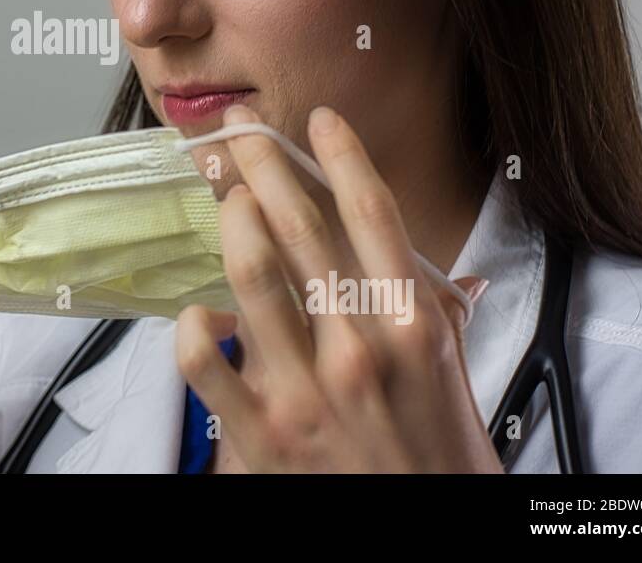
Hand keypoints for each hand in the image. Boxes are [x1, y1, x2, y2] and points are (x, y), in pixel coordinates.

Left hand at [175, 104, 499, 472]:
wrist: (425, 531)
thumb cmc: (437, 451)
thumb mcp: (450, 367)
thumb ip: (422, 301)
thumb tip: (406, 251)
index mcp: (413, 324)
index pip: (372, 214)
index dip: (341, 155)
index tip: (318, 120)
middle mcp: (360, 347)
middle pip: (301, 227)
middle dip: (264, 166)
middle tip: (241, 133)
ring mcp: (306, 389)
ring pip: (251, 273)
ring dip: (232, 221)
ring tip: (226, 198)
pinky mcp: (261, 432)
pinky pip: (202, 356)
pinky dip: (192, 323)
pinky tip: (198, 311)